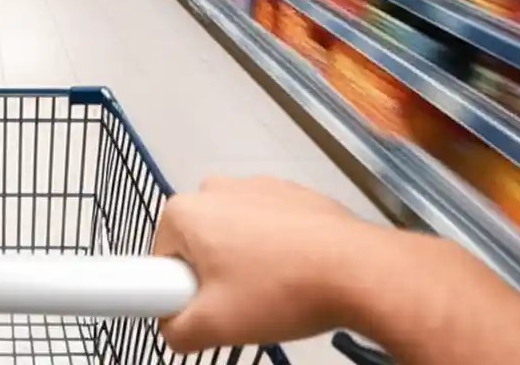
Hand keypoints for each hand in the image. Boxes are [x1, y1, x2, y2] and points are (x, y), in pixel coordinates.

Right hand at [153, 176, 380, 352]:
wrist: (361, 272)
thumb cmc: (289, 288)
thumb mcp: (214, 326)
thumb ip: (174, 331)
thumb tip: (172, 329)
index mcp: (186, 212)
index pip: (158, 261)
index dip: (176, 292)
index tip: (203, 308)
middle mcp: (217, 191)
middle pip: (195, 248)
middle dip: (211, 279)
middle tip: (238, 306)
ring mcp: (256, 188)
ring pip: (232, 239)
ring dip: (244, 266)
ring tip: (272, 294)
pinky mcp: (289, 196)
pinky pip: (266, 229)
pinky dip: (275, 253)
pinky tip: (294, 276)